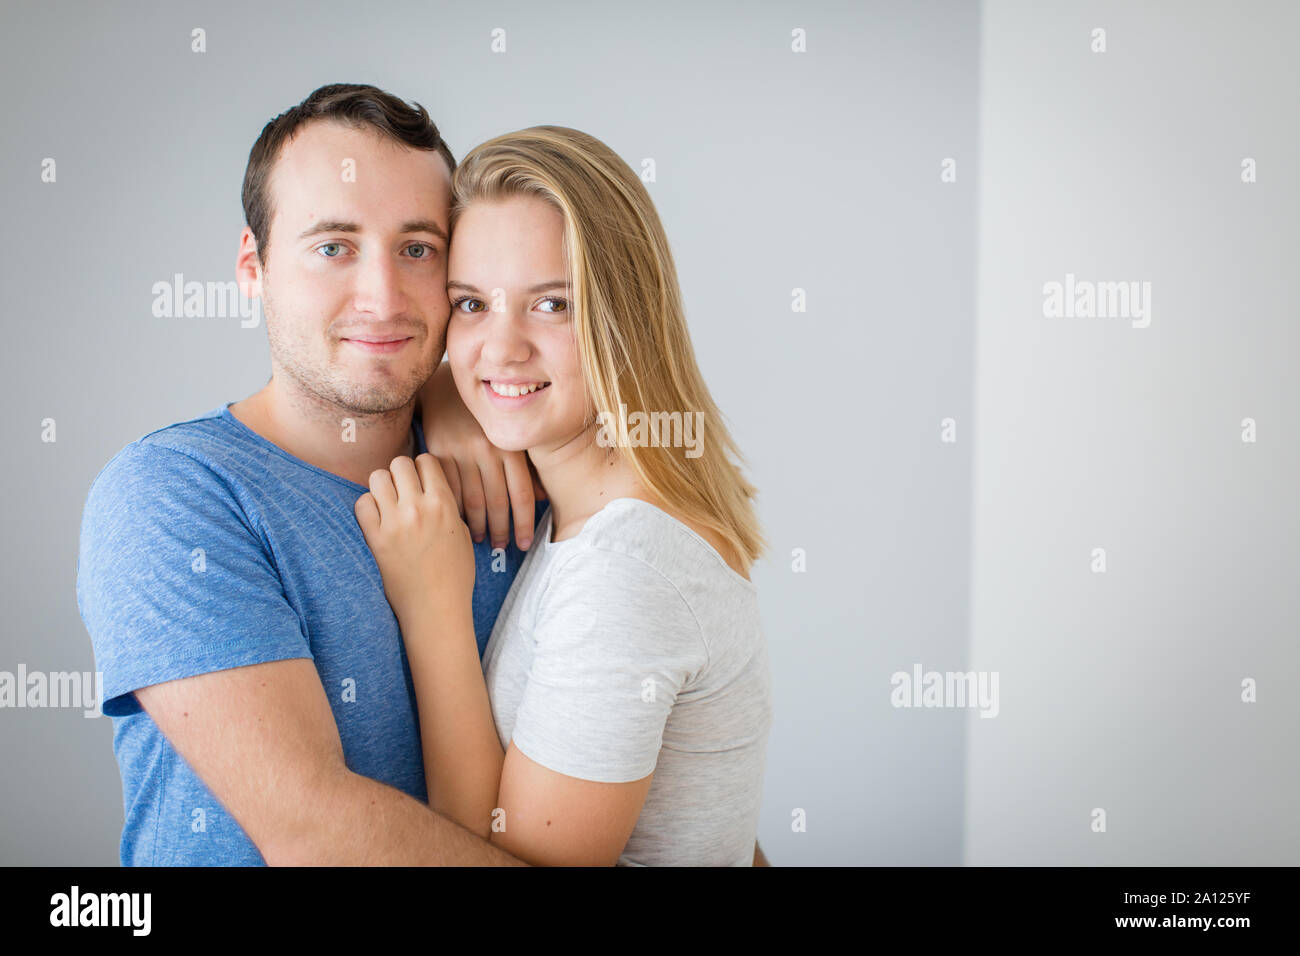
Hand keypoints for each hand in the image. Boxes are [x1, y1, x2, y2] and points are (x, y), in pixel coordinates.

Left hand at [354, 454, 474, 622]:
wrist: (436, 608)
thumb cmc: (455, 574)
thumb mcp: (461, 533)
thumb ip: (447, 505)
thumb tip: (431, 486)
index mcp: (444, 503)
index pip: (427, 460)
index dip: (423, 467)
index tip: (422, 480)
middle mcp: (418, 508)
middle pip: (400, 463)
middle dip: (401, 473)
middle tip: (403, 489)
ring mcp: (395, 522)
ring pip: (378, 477)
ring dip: (382, 486)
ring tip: (388, 501)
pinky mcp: (376, 538)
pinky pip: (362, 503)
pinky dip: (367, 506)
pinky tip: (377, 518)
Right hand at [419, 361, 544, 550]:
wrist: (446, 390)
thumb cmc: (484, 420)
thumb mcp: (509, 437)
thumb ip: (526, 466)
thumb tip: (542, 499)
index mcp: (510, 447)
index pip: (522, 494)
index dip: (525, 523)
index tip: (525, 544)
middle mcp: (487, 450)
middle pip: (498, 502)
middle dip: (502, 530)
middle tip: (503, 548)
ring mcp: (461, 452)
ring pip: (472, 501)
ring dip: (479, 526)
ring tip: (483, 540)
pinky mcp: (437, 453)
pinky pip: (448, 491)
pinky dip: (455, 511)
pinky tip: (461, 524)